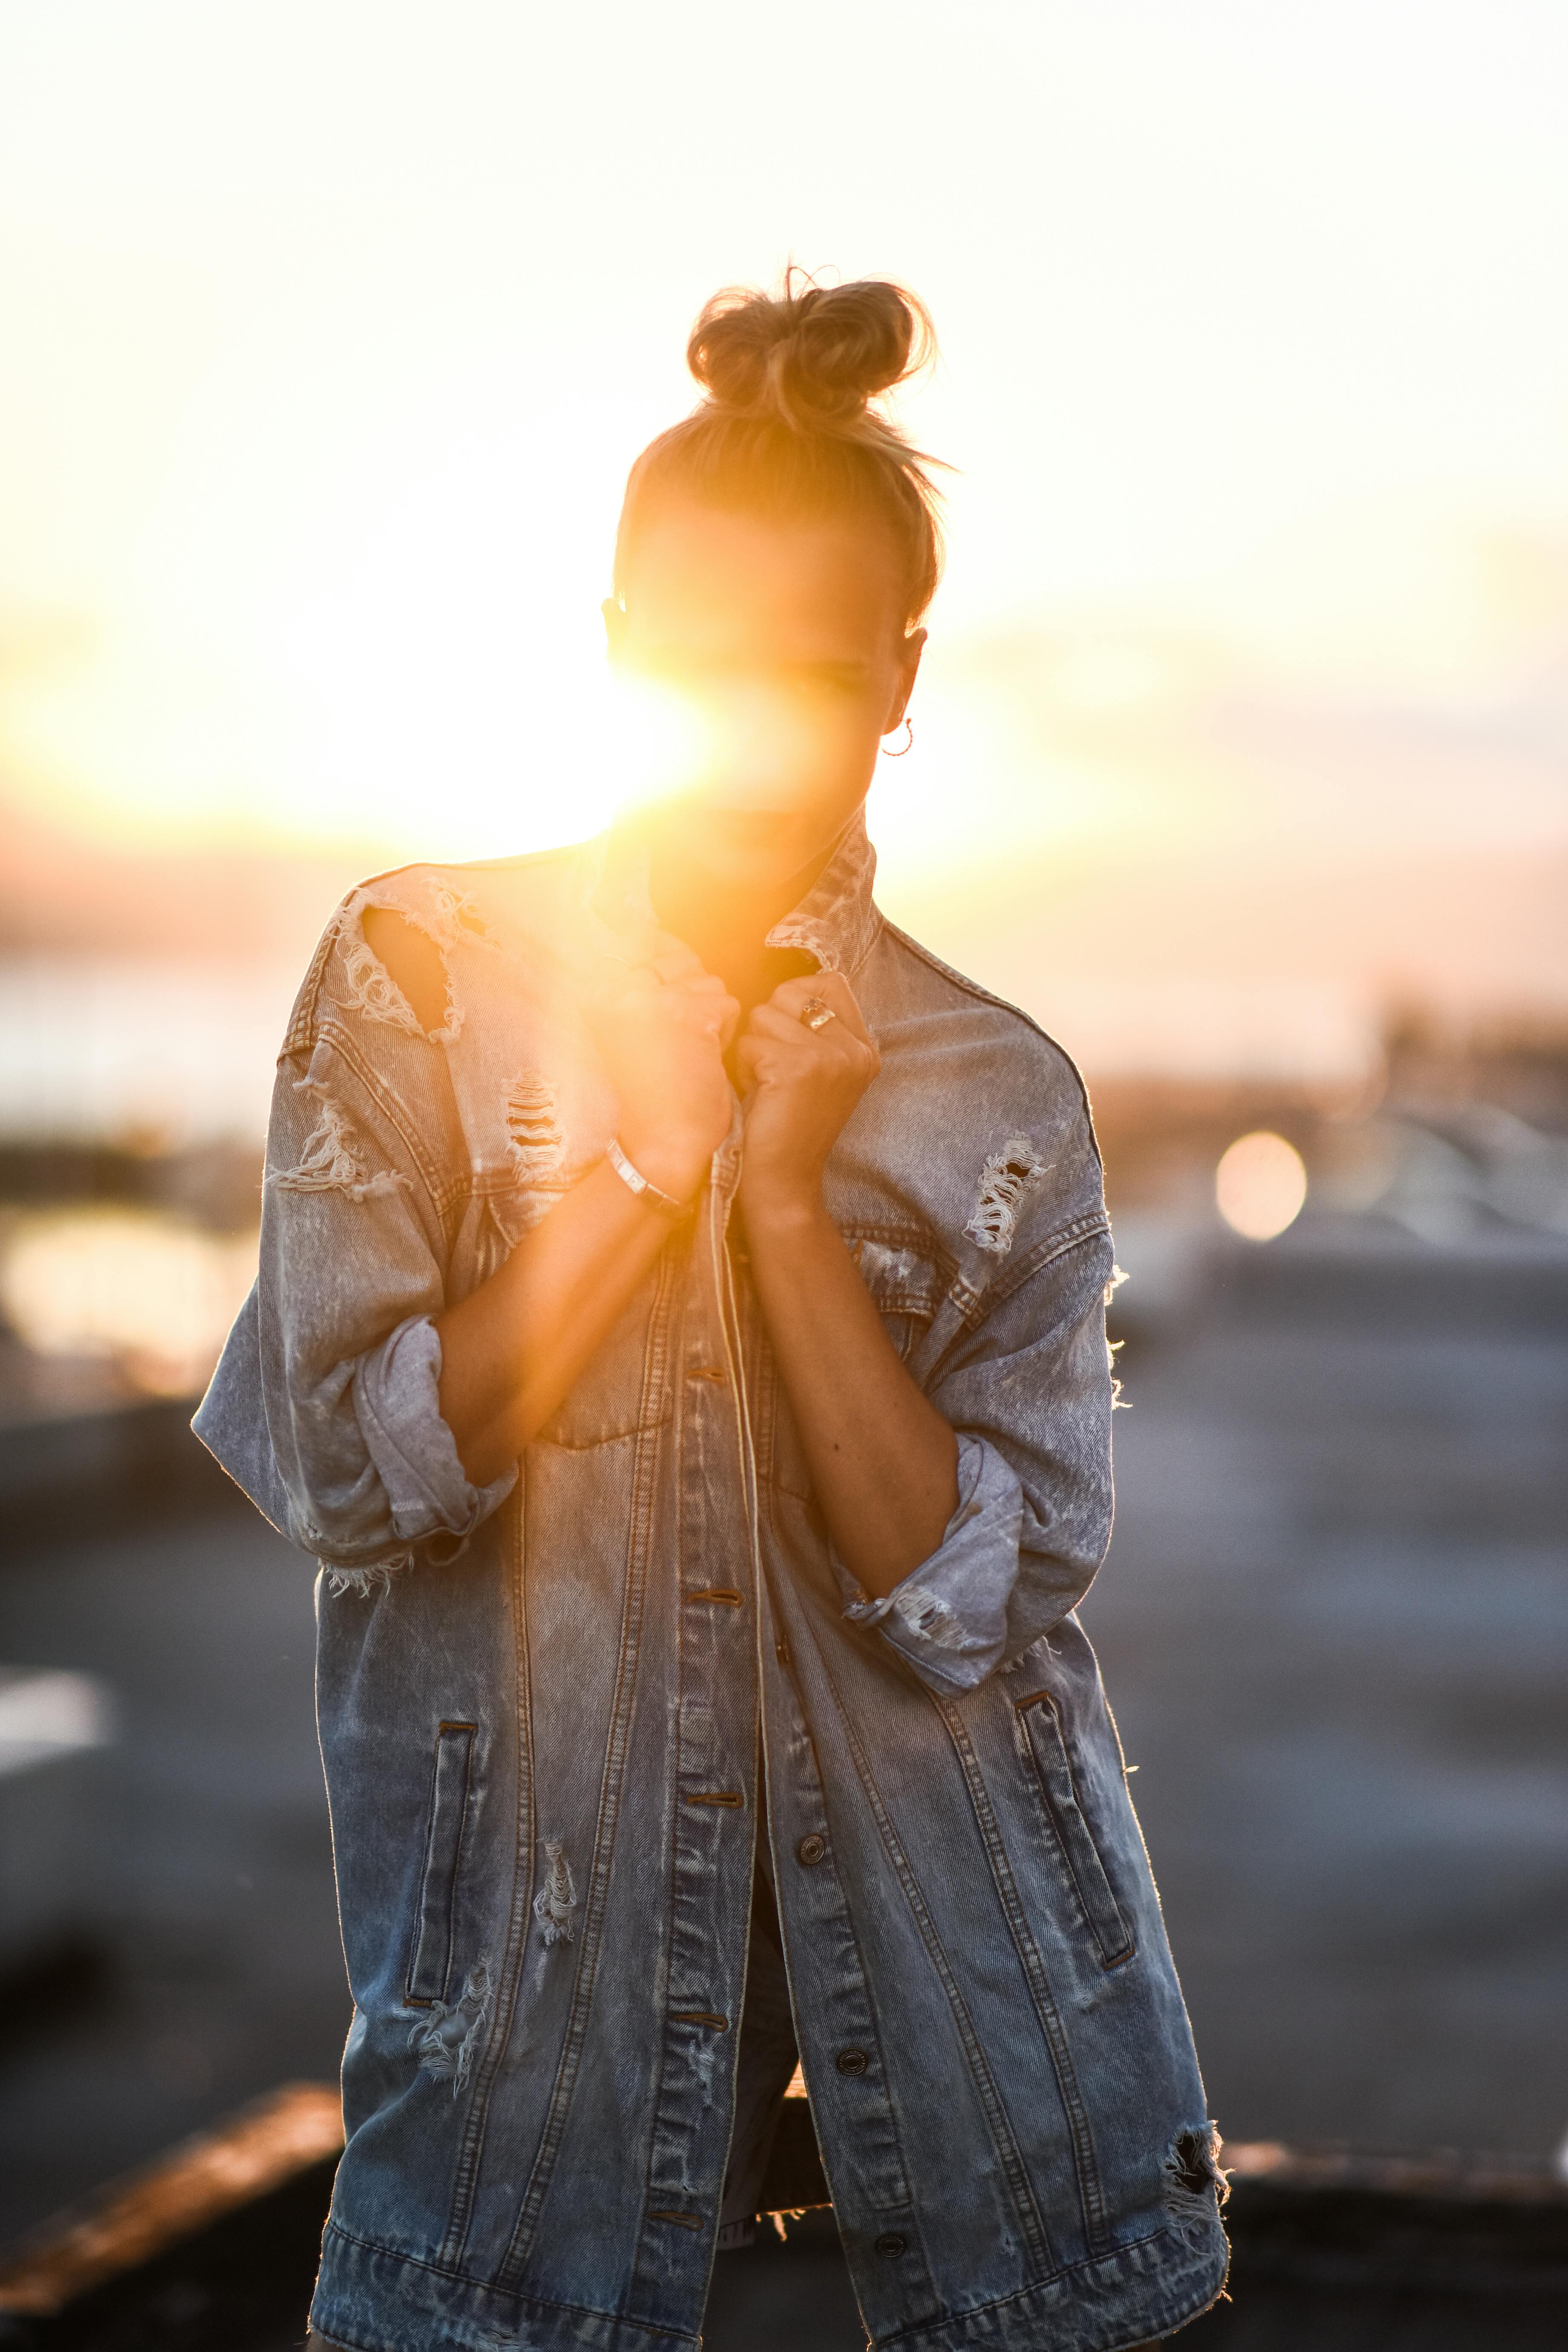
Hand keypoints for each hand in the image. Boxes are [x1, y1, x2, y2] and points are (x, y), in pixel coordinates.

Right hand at [585, 931, 738, 1200]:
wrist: (662, 1142)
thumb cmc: (649, 1091)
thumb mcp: (627, 1028)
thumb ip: (638, 983)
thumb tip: (657, 936)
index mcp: (594, 990)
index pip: (642, 939)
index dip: (667, 959)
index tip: (672, 996)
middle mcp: (617, 987)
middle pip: (678, 960)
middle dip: (690, 994)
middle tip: (680, 1037)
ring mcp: (654, 999)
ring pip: (708, 981)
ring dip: (710, 1014)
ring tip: (689, 1051)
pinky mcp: (690, 1014)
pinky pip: (727, 1003)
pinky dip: (725, 1032)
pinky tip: (704, 1059)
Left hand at [735, 973, 880, 1220]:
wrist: (785, 1183)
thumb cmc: (787, 1124)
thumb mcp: (816, 1071)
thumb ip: (815, 1029)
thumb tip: (790, 985)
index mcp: (865, 1048)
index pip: (829, 982)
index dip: (795, 1003)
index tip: (789, 1043)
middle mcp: (856, 1049)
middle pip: (793, 992)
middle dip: (769, 1025)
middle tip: (773, 1068)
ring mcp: (832, 1057)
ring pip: (765, 1015)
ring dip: (753, 1047)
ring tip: (766, 1083)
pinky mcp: (800, 1067)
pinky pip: (751, 1042)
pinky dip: (744, 1066)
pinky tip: (758, 1094)